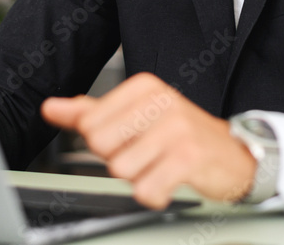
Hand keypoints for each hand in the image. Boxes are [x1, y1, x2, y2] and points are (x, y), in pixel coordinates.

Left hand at [41, 72, 256, 207]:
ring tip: (161, 166)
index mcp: (143, 88)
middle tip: (147, 154)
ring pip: (121, 170)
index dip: (105, 143)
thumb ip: (89, 112)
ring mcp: (176, 128)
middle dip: (119, 160)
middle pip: (101, 146)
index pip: (90, 125)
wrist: (233, 155)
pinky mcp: (189, 157)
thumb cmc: (179, 135)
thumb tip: (50, 108)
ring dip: (139, 178)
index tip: (131, 139)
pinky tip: (169, 182)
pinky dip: (154, 194)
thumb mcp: (134, 117)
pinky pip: (146, 189)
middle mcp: (160, 101)